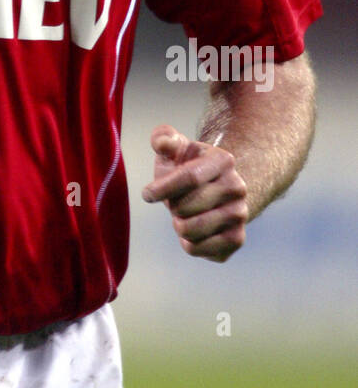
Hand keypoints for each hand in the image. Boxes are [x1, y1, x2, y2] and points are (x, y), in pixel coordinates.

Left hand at [141, 125, 247, 261]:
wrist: (215, 188)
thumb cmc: (187, 166)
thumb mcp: (175, 147)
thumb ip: (164, 138)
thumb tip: (162, 143)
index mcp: (223, 160)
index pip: (190, 177)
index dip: (164, 188)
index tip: (146, 194)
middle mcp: (237, 188)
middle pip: (187, 207)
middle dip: (171, 205)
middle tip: (175, 201)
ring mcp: (240, 214)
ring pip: (190, 230)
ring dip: (178, 224)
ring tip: (184, 214)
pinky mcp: (236, 239)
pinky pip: (198, 249)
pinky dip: (186, 242)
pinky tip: (192, 231)